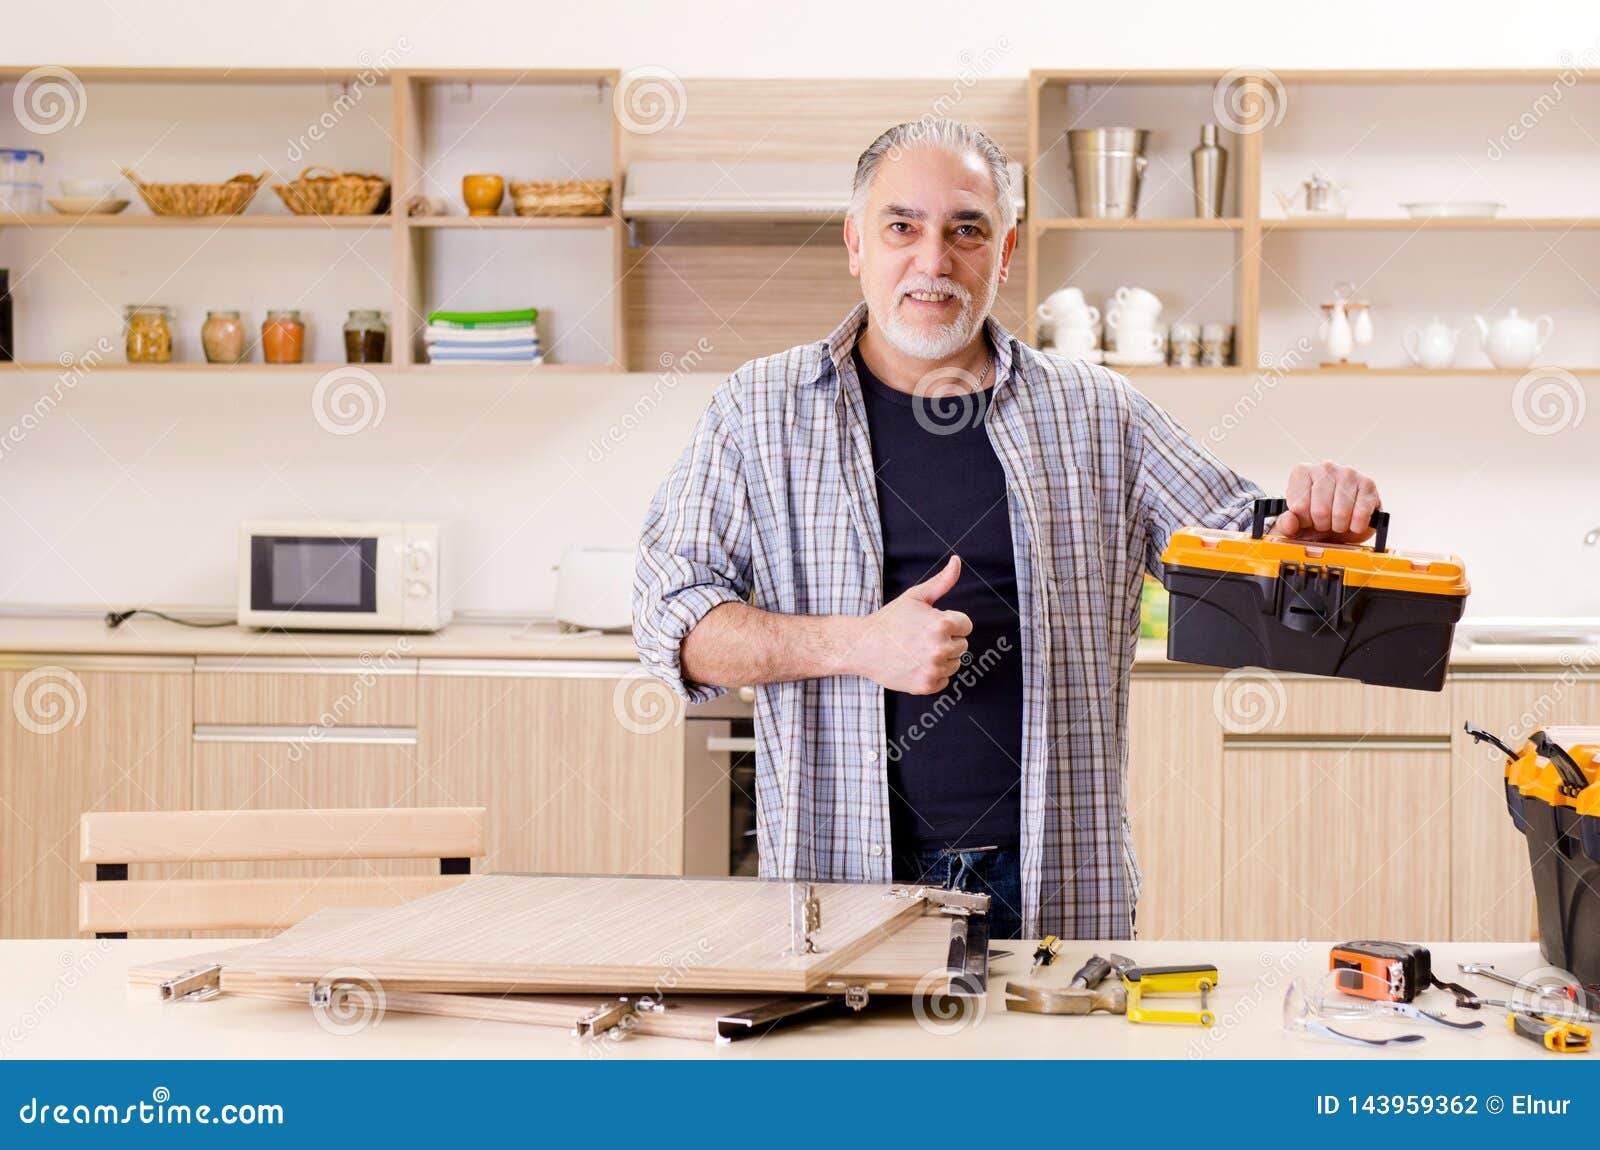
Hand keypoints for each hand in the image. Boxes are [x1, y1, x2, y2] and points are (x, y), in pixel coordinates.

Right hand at [852, 555, 971, 694]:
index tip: (931, 624)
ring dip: (941, 658)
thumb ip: (942, 581)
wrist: (863, 646)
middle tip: (921, 638)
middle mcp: (941, 647)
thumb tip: (957, 560)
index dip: (950, 623)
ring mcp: (933, 668)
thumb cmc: (890, 620)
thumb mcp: (916, 596)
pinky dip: (933, 674)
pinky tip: (916, 664)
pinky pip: (944, 680)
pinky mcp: (926, 685)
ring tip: (918, 651)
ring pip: (954, 664)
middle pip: (962, 646)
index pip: (966, 626)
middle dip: (947, 641)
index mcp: (942, 624)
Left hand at [1270, 460, 1381, 543]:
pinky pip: (1361, 514)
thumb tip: (1289, 522)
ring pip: (1340, 514)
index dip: (1304, 520)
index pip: (1299, 506)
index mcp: (1302, 472)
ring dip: (1340, 526)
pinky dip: (1356, 525)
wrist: (1342, 522)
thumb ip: (1286, 524)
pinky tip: (1353, 521)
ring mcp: (1348, 473)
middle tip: (1325, 522)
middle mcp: (1326, 467)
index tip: (1308, 518)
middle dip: (1322, 524)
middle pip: (1320, 511)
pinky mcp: (1368, 484)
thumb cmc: (1316, 518)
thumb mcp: (1295, 524)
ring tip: (1338, 521)